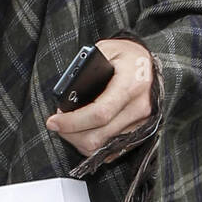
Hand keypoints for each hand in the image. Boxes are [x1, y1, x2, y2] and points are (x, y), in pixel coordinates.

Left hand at [45, 39, 153, 157]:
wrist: (148, 63)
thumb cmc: (125, 55)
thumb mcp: (105, 50)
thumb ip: (86, 69)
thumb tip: (68, 94)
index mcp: (132, 85)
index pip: (99, 114)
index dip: (72, 122)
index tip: (53, 122)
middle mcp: (140, 108)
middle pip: (99, 136)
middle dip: (70, 134)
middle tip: (57, 123)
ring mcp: (142, 123)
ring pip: (103, 147)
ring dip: (79, 141)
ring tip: (69, 127)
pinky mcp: (140, 133)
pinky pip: (112, 150)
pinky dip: (93, 146)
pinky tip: (82, 133)